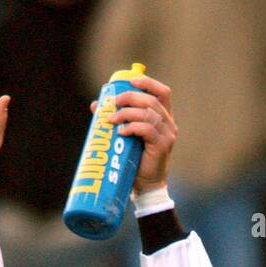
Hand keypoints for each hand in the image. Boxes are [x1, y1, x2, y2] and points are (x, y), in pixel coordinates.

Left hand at [91, 73, 176, 193]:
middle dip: (130, 97)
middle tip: (114, 103)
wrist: (145, 185)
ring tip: (112, 120)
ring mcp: (167, 134)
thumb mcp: (127, 135)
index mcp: (164, 117)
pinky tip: (121, 132)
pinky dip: (132, 127)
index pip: (162, 92)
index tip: (130, 81)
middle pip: (151, 100)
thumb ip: (117, 118)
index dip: (147, 83)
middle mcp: (169, 123)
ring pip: (148, 114)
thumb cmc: (136, 159)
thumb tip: (96, 105)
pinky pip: (147, 129)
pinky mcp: (162, 146)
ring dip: (127, 113)